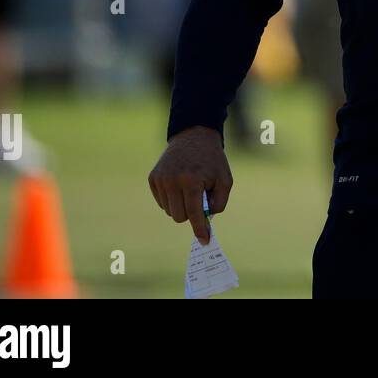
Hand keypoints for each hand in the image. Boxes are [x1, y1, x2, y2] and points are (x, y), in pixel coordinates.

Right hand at [148, 126, 231, 244]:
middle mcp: (173, 181)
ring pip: (170, 211)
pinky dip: (172, 199)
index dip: (200, 229)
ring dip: (181, 206)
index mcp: (192, 181)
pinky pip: (162, 202)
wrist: (194, 136)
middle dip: (191, 214)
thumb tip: (205, 221)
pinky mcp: (153, 178)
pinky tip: (179, 185)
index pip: (194, 214)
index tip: (204, 241)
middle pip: (180, 217)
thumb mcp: (225, 179)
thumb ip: (219, 202)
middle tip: (200, 199)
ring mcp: (160, 180)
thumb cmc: (212, 161)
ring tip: (190, 188)